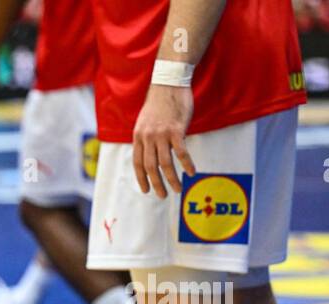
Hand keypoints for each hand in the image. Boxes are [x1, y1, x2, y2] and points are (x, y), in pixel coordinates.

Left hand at [132, 83, 195, 197]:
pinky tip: (191, 172)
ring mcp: (161, 134)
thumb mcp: (145, 122)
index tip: (146, 191)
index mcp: (138, 136)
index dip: (141, 179)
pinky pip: (181, 152)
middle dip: (156, 184)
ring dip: (172, 179)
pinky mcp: (176, 130)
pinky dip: (186, 164)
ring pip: (165, 163)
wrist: (168, 83)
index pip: (137, 163)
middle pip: (150, 167)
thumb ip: (146, 138)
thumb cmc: (159, 103)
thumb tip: (150, 154)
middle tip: (162, 196)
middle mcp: (147, 137)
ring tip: (178, 190)